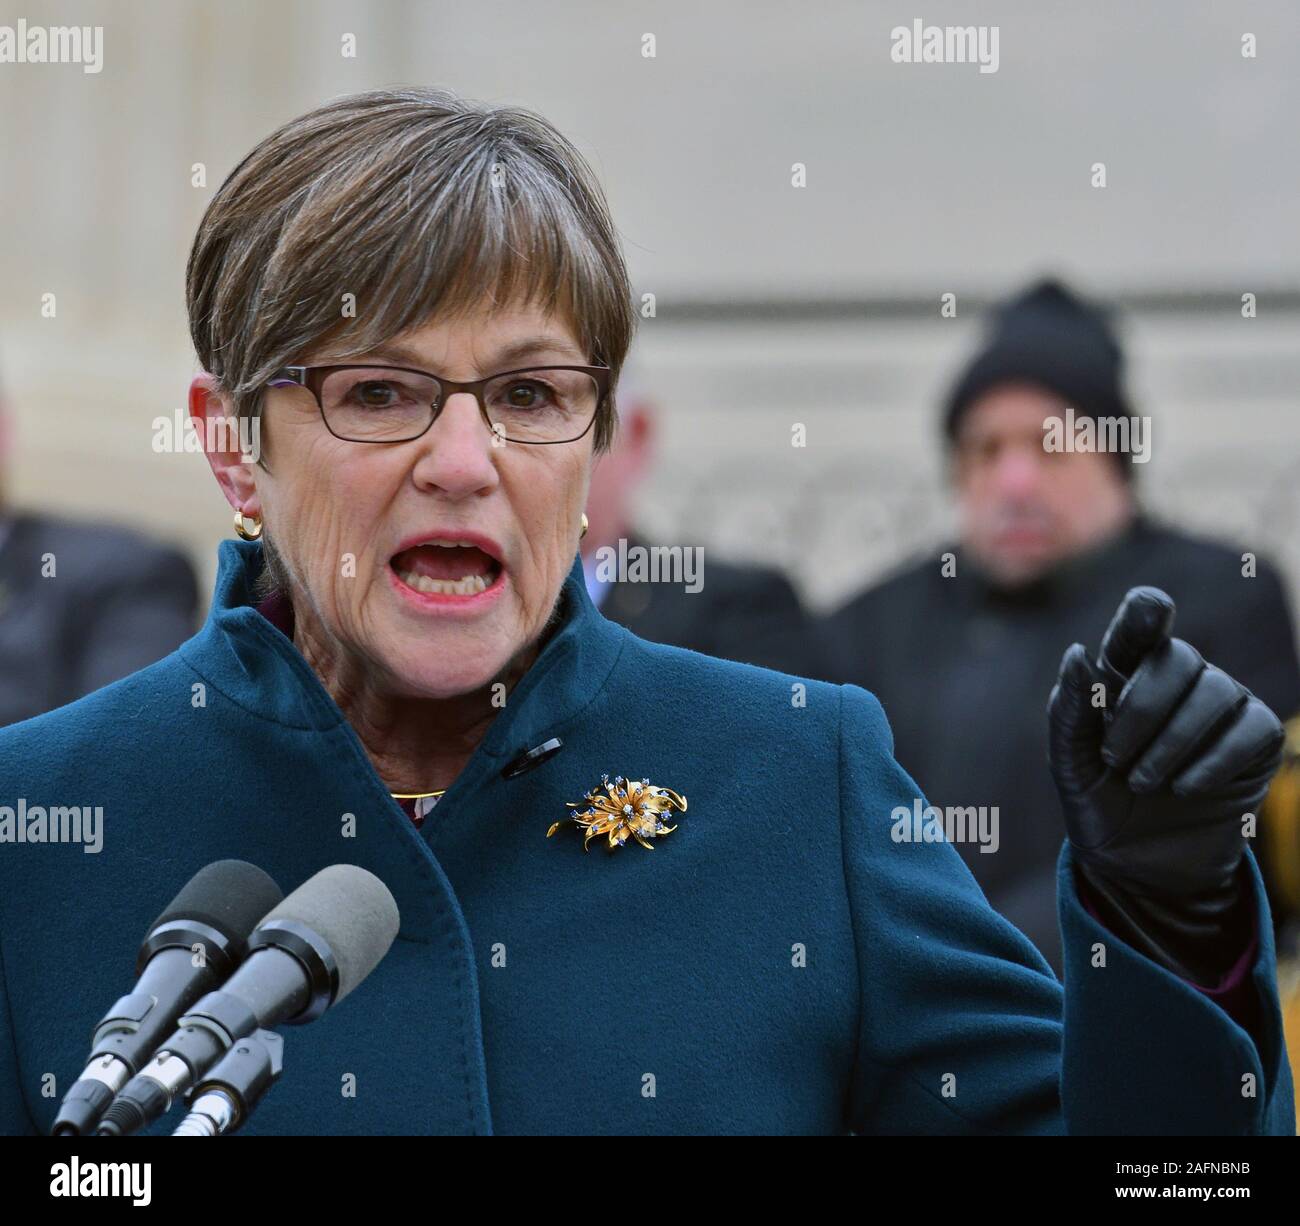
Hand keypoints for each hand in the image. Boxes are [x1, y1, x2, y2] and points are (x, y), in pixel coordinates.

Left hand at [1047, 586, 1284, 981]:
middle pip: (1176, 658)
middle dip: (1142, 711)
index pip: (1140, 626)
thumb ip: (1069, 711)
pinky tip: (1186, 789)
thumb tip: (1079, 651)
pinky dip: (1214, 760)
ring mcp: (1222, 706)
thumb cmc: (1098, 804)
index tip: (1149, 607)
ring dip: (1172, 743)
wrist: (1138, 867)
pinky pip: (1250, 729)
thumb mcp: (1070, 764)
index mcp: (1124, 675)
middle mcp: (1177, 680)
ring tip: (1145, 784)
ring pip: (1215, 691)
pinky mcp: (1257, 740)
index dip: (1146, 612)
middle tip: (1114, 760)